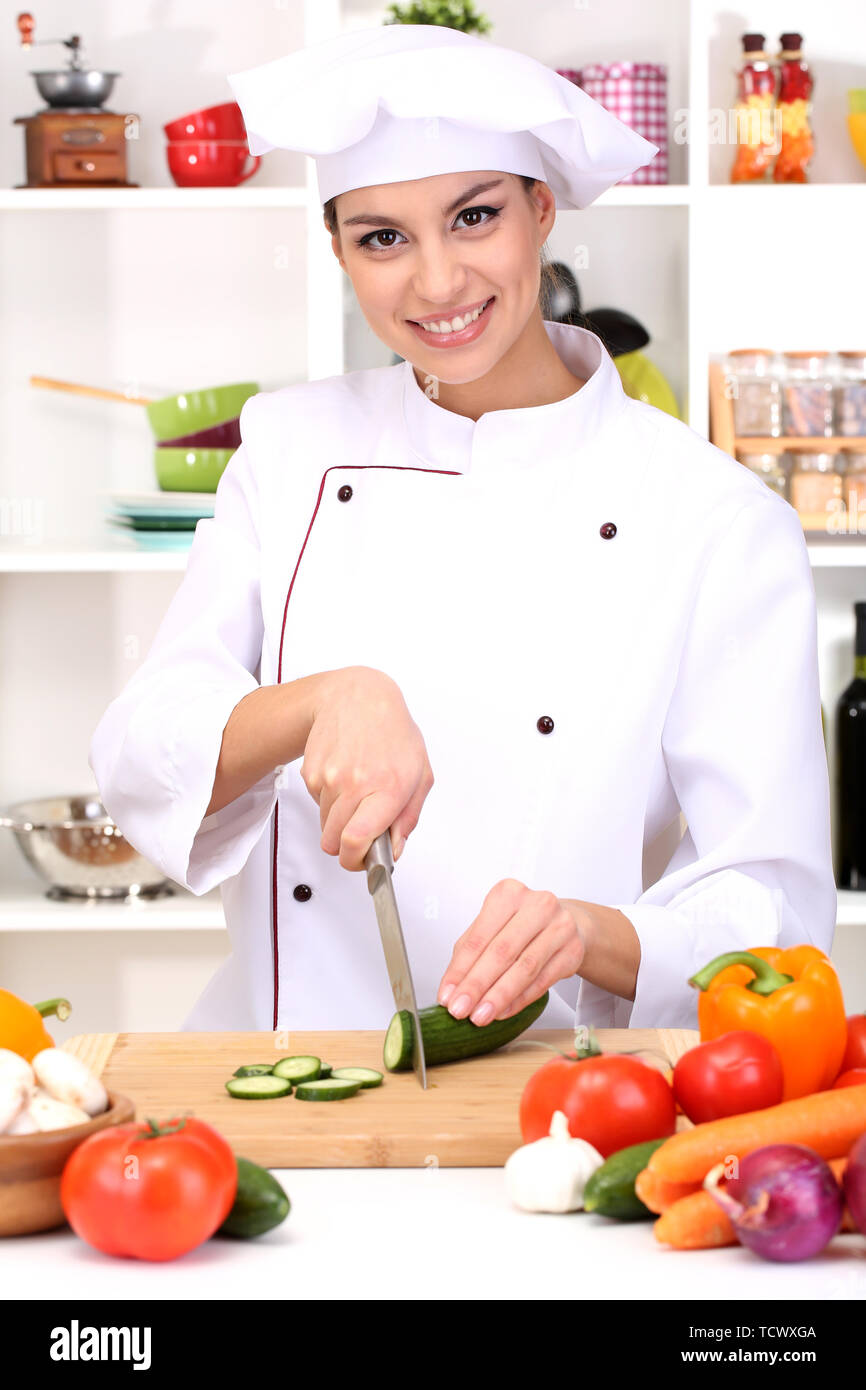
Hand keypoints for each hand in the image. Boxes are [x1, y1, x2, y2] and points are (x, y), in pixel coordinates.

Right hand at [301, 666, 433, 871]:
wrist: (357, 697)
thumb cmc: (393, 733)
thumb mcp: (420, 774)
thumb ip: (409, 818)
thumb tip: (395, 850)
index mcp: (387, 787)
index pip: (357, 840)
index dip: (356, 861)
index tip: (361, 862)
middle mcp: (355, 783)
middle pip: (334, 842)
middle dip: (346, 846)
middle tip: (361, 833)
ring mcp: (329, 777)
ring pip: (324, 826)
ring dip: (338, 821)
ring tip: (357, 793)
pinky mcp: (311, 772)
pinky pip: (317, 804)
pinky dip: (329, 800)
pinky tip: (344, 776)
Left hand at [437, 879, 586, 1024]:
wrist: (567, 923)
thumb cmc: (521, 924)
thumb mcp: (492, 928)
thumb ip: (469, 955)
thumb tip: (451, 991)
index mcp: (508, 893)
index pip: (478, 937)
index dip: (460, 970)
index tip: (447, 996)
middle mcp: (537, 905)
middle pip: (502, 952)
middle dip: (477, 985)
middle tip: (460, 1010)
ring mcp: (560, 927)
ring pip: (524, 968)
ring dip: (499, 996)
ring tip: (480, 1016)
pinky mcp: (573, 951)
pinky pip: (542, 981)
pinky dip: (520, 1000)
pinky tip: (503, 1011)